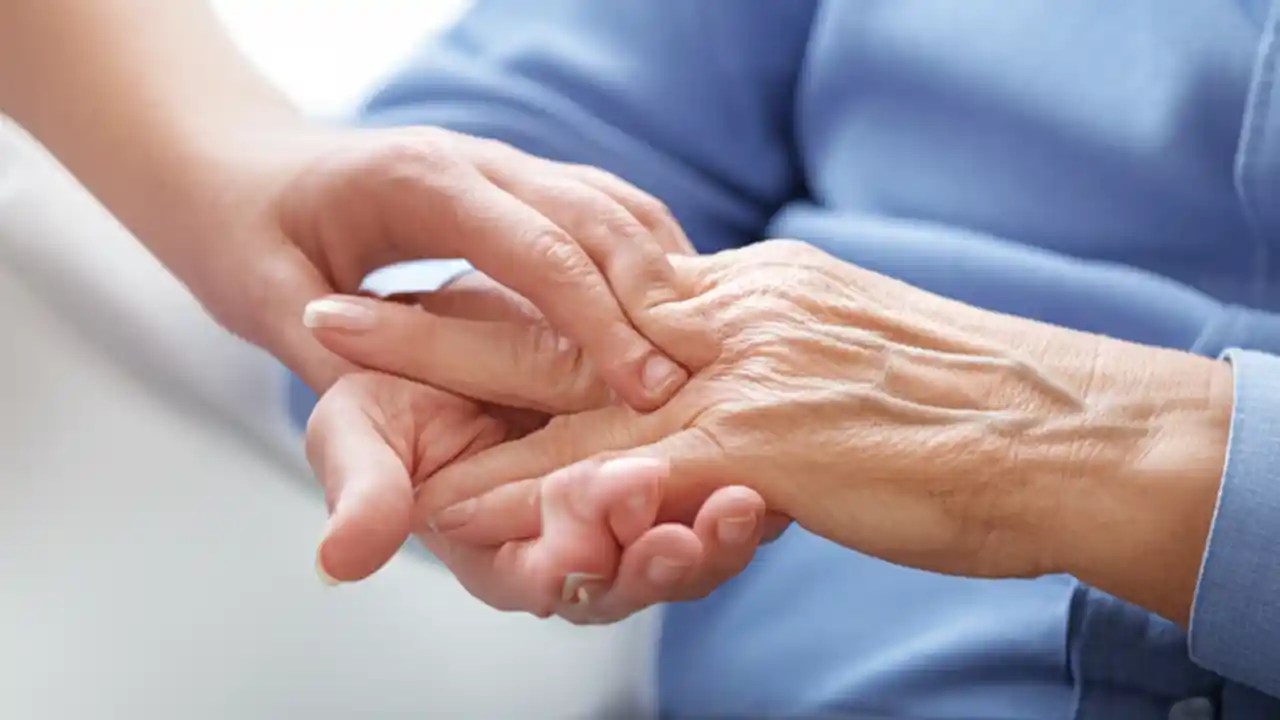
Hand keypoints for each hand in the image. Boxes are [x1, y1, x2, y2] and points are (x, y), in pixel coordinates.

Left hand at [147, 124, 689, 407]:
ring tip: (700, 363)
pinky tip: (676, 326)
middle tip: (691, 391)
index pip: (538, 249)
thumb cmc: (252, 235)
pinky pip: (615, 216)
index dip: (599, 324)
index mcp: (425, 180)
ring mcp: (513, 165)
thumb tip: (354, 548)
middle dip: (651, 308)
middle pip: (599, 220)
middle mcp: (483, 162)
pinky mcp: (532, 186)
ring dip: (664, 284)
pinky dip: (651, 268)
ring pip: (620, 211)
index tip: (649, 395)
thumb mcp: (264, 306)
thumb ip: (330, 407)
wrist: (251, 166)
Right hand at [303, 274, 774, 620]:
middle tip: (672, 523)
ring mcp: (629, 521)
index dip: (567, 558)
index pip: (540, 577)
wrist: (460, 337)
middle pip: (624, 579)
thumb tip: (339, 560)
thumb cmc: (402, 387)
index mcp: (499, 551)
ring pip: (681, 554)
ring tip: (742, 506)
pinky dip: (746, 494)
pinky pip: (716, 503)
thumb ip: (362, 489)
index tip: (590, 519)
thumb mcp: (362, 429)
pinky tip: (768, 469)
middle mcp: (571, 550)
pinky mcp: (674, 478)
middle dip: (651, 556)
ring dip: (714, 539)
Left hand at [419, 240, 1231, 622]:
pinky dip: (543, 498)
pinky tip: (474, 516)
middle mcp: (732, 323)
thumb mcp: (857, 352)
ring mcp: (742, 382)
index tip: (438, 290)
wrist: (1066, 435)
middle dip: (439, 325)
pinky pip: (627, 478)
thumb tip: (740, 374)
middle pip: (555, 323)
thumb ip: (779, 355)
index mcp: (752, 296)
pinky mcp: (764, 448)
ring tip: (362, 412)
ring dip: (459, 404)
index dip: (513, 295)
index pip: (605, 294)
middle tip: (335, 316)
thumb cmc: (976, 407)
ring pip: (570, 398)